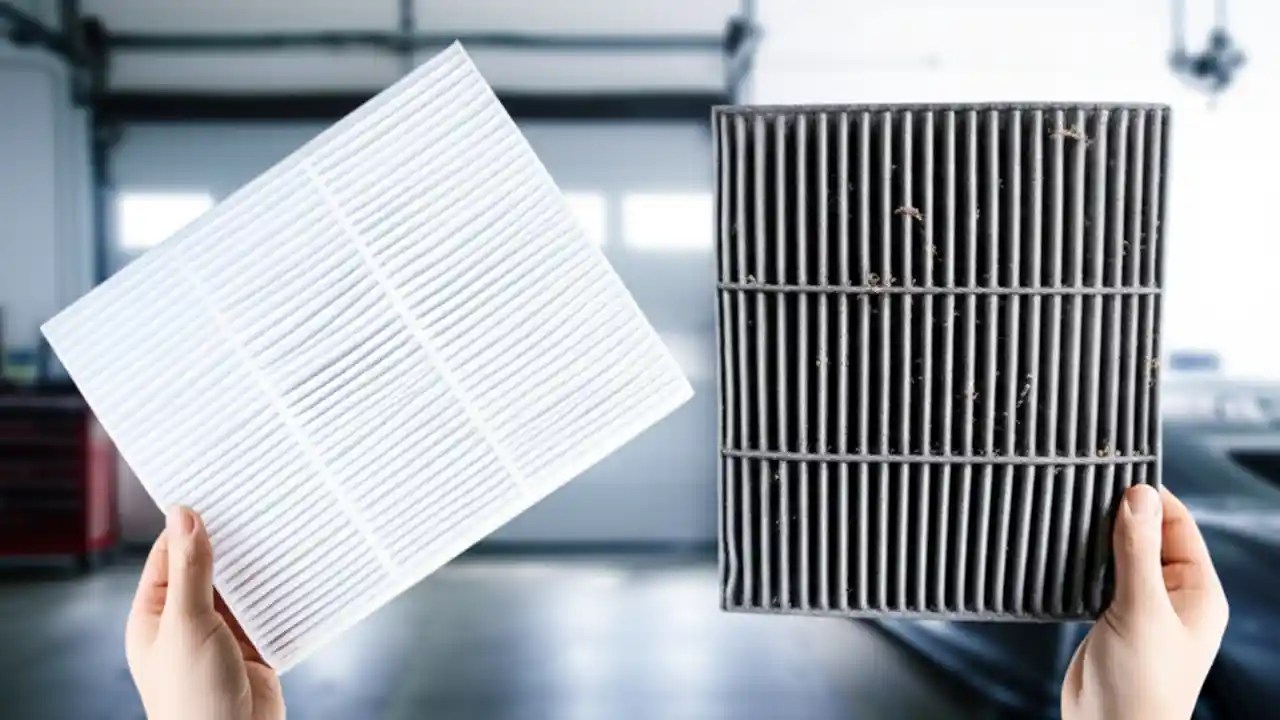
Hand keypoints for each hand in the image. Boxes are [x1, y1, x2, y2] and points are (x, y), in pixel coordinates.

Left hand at [126, 506, 284, 719]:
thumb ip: (190, 569)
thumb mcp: (188, 624)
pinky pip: (269, 612)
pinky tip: (298, 572)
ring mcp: (221, 636)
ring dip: (260, 568)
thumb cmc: (193, 699)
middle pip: (209, 568)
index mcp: (155, 615)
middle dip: (232, 543)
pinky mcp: (254, 648)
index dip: (189, 525)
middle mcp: (187, 622)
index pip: (169, 555)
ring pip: (242, 589)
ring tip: (283, 532)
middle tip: (258, 506)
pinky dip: (282, 594)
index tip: (217, 494)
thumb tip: (184, 516)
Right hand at [1062, 485, 1228, 719]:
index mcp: (1198, 592)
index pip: (1178, 525)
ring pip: (1122, 556)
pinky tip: (1065, 555)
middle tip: (1085, 494)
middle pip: (1148, 537)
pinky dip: (1085, 564)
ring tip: (1071, 520)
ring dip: (1100, 541)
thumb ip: (1137, 551)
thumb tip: (1139, 494)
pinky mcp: (1111, 620)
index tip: (1114, 476)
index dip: (1149, 499)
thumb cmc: (1140, 685)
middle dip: (1120, 517)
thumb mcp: (1140, 609)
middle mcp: (1173, 597)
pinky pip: (1101, 579)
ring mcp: (1142, 609)